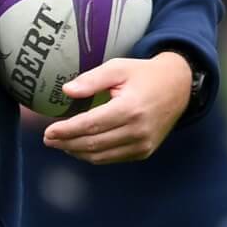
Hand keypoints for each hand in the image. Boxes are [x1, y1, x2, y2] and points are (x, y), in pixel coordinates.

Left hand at [43, 52, 194, 163]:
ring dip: (77, 152)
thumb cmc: (144, 75)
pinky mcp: (144, 151)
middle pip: (93, 144)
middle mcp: (137, 130)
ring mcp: (142, 144)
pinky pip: (112, 158)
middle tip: (48, 139)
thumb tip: (66, 91)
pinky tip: (80, 147)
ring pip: (101, 156)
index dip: (66, 131)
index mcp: (130, 108)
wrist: (178, 87)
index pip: (91, 125)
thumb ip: (92, 79)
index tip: (48, 131)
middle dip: (66, 143)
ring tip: (60, 143)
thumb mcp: (118, 68)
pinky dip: (93, 155)